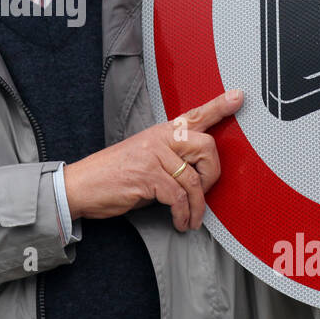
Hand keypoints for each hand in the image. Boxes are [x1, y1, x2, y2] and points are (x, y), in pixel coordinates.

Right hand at [63, 88, 243, 231]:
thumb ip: (171, 159)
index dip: (218, 106)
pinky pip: (179, 197)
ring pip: (194, 179)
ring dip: (197, 206)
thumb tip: (197, 175)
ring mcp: (153, 156)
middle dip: (212, 175)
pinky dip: (184, 214)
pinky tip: (180, 221)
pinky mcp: (148, 176)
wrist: (81, 185)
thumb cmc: (113, 175)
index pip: (194, 115)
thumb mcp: (145, 158)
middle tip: (203, 193)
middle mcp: (159, 138)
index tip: (238, 96)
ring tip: (192, 218)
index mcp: (161, 132)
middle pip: (206, 146)